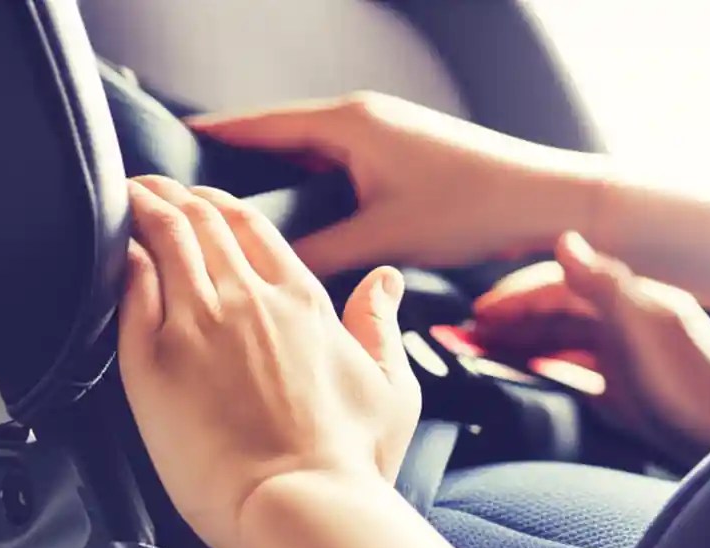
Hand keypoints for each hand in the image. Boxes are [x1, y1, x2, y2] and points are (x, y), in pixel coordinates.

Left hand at [117, 175, 420, 547]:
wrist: (302, 508)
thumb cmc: (348, 461)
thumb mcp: (393, 386)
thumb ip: (381, 325)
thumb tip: (385, 280)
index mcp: (302, 301)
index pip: (251, 225)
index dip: (219, 203)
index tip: (202, 200)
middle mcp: (248, 299)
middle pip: (201, 219)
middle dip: (173, 194)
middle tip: (151, 189)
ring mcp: (198, 324)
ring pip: (163, 237)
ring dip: (142, 208)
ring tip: (126, 197)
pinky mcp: (155, 362)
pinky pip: (130, 287)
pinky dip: (122, 256)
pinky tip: (112, 246)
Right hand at [188, 92, 604, 276]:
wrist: (545, 200)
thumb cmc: (474, 207)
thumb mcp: (387, 235)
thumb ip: (324, 252)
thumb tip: (273, 268)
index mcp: (349, 124)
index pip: (258, 125)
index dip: (208, 140)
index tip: (163, 155)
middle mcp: (361, 117)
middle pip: (277, 134)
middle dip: (233, 161)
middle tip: (186, 193)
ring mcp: (382, 133)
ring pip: (307, 150)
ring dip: (273, 173)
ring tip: (229, 207)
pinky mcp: (399, 154)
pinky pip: (335, 163)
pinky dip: (309, 182)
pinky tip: (296, 213)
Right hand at [474, 233, 709, 447]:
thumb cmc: (694, 389)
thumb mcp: (644, 332)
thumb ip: (603, 285)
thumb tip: (563, 237)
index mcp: (633, 300)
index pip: (561, 286)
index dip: (517, 297)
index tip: (476, 313)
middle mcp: (627, 323)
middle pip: (554, 315)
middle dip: (506, 322)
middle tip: (459, 337)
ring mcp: (627, 359)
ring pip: (558, 343)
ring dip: (517, 345)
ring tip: (474, 353)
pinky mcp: (627, 394)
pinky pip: (573, 373)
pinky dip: (542, 369)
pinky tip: (520, 372)